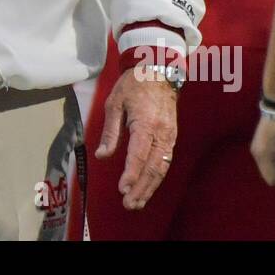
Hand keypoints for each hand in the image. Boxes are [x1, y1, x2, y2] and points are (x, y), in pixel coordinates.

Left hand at [97, 68, 177, 209]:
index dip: (131, 174)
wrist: (158, 70)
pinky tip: (148, 186)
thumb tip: (102, 156)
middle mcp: (161, 132)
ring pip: (161, 167)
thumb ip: (110, 131)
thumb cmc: (133, 85)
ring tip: (137, 202)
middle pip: (153, 167)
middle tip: (129, 204)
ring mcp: (170, 135)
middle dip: (140, 187)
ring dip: (150, 187)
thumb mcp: (114, 103)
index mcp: (145, 123)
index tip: (122, 190)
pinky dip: (157, 177)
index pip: (138, 155)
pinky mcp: (172, 137)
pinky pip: (166, 161)